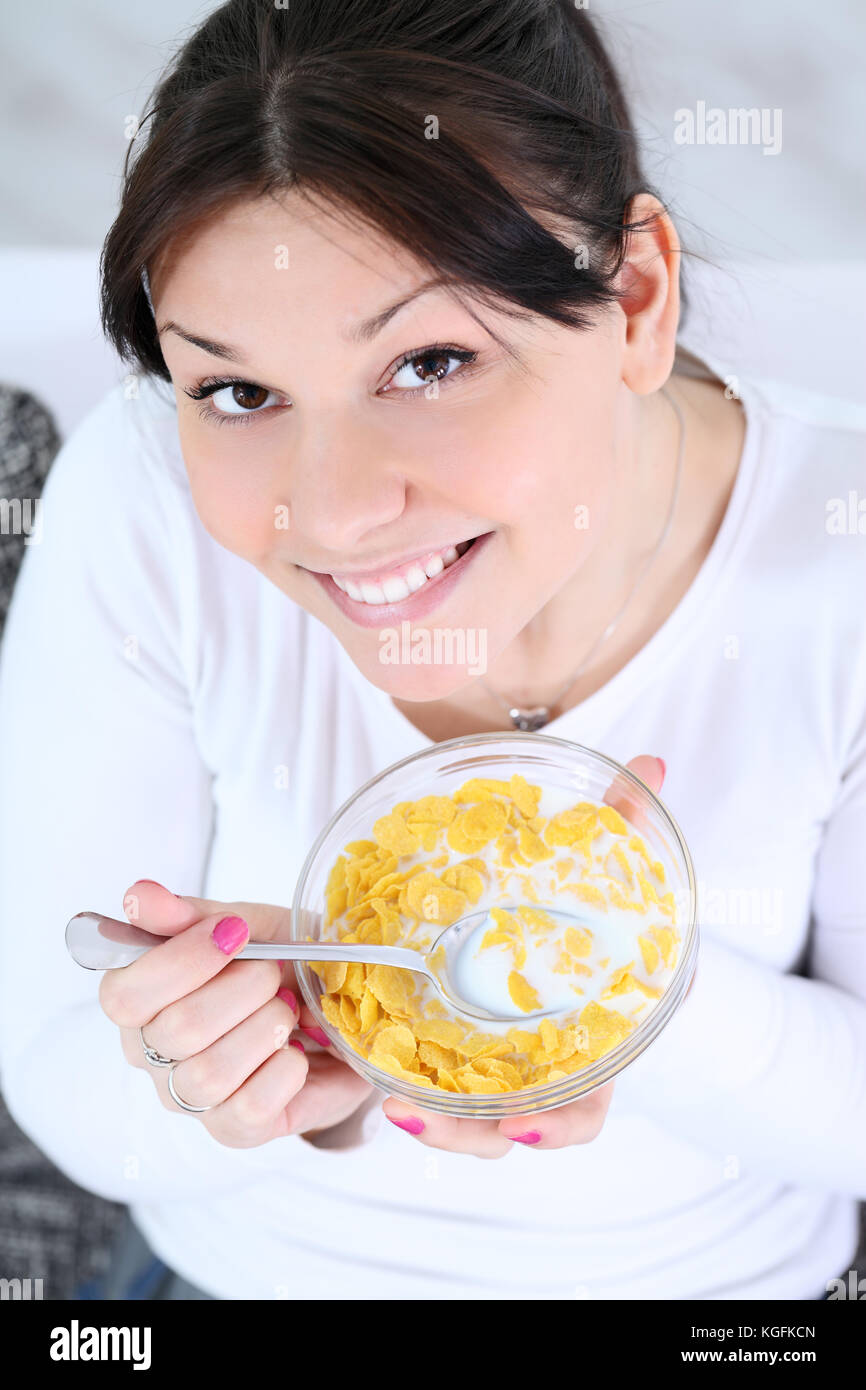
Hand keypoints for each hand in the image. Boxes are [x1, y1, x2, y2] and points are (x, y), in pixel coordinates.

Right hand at [99, 884, 372, 1145]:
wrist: (347, 1005)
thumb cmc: (280, 962)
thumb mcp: (243, 924)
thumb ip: (189, 914)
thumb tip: (139, 895)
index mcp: (139, 1000)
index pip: (122, 995)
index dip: (181, 960)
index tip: (236, 931)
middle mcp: (152, 1054)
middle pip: (175, 1031)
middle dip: (242, 989)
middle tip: (273, 973)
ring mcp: (189, 1098)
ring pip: (208, 1075)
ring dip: (264, 1029)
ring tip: (287, 1009)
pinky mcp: (234, 1130)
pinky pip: (248, 1110)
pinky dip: (284, 1071)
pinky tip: (296, 1051)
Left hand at [382, 754, 679, 1155]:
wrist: (567, 915)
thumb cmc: (604, 912)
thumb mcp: (618, 870)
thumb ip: (631, 823)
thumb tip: (650, 764)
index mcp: (594, 1042)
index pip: (588, 1106)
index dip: (560, 1125)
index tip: (522, 1125)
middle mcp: (547, 1066)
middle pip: (513, 1126)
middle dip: (468, 1132)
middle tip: (415, 1114)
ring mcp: (502, 1062)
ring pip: (469, 1117)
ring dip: (432, 1122)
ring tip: (390, 1107)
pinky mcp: (459, 1047)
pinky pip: (437, 1084)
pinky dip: (413, 1089)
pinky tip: (381, 1081)